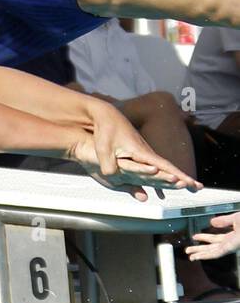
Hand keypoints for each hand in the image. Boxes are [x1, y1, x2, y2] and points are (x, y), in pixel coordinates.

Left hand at [69, 129, 198, 200]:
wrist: (108, 116)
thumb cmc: (106, 131)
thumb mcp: (104, 149)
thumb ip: (109, 165)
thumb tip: (112, 177)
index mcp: (141, 152)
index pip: (163, 166)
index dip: (177, 175)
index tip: (190, 183)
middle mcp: (147, 152)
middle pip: (169, 167)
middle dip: (183, 177)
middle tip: (198, 187)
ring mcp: (144, 152)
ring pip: (164, 167)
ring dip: (177, 176)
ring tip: (190, 186)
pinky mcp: (140, 153)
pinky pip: (155, 166)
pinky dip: (164, 174)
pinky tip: (169, 180)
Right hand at [186, 211, 239, 260]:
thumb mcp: (236, 218)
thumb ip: (223, 220)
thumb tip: (211, 222)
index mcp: (232, 236)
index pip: (215, 239)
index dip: (204, 237)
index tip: (194, 237)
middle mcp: (230, 243)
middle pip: (211, 248)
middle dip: (199, 249)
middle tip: (188, 251)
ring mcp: (230, 247)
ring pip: (212, 253)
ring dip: (200, 255)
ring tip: (190, 256)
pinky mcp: (230, 248)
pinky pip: (216, 253)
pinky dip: (207, 255)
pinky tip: (199, 256)